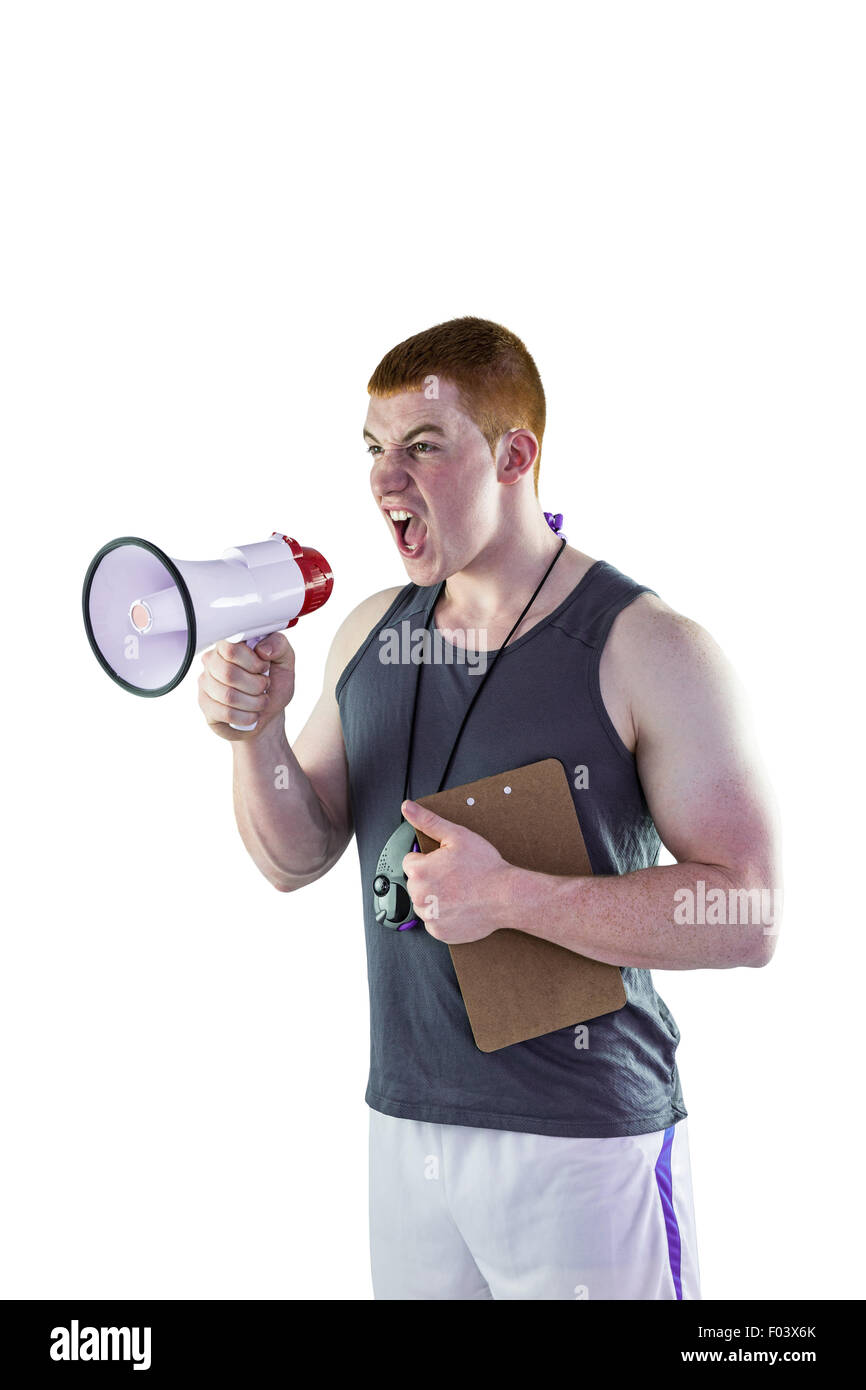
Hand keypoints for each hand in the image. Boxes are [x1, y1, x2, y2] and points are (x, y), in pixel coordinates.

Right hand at [198, 631, 294, 741]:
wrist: (268, 715)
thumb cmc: (273, 687)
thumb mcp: (285, 663)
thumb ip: (279, 645)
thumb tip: (263, 649)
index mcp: (230, 645)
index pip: (231, 647)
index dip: (252, 661)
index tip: (264, 668)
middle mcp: (213, 661)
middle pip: (228, 673)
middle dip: (256, 685)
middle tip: (264, 687)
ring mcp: (206, 683)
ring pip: (228, 695)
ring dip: (254, 702)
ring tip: (260, 701)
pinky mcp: (205, 705)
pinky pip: (225, 713)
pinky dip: (246, 717)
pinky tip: (251, 714)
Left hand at [400, 799, 512, 943]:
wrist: (506, 896)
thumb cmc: (485, 868)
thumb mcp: (457, 835)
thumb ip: (428, 821)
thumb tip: (407, 808)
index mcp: (419, 871)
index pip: (411, 862)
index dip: (429, 860)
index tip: (445, 863)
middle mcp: (419, 896)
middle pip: (416, 883)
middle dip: (431, 879)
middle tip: (455, 877)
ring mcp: (429, 916)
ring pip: (424, 903)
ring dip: (436, 898)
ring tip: (459, 892)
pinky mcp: (439, 932)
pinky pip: (435, 921)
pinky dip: (445, 916)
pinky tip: (460, 906)